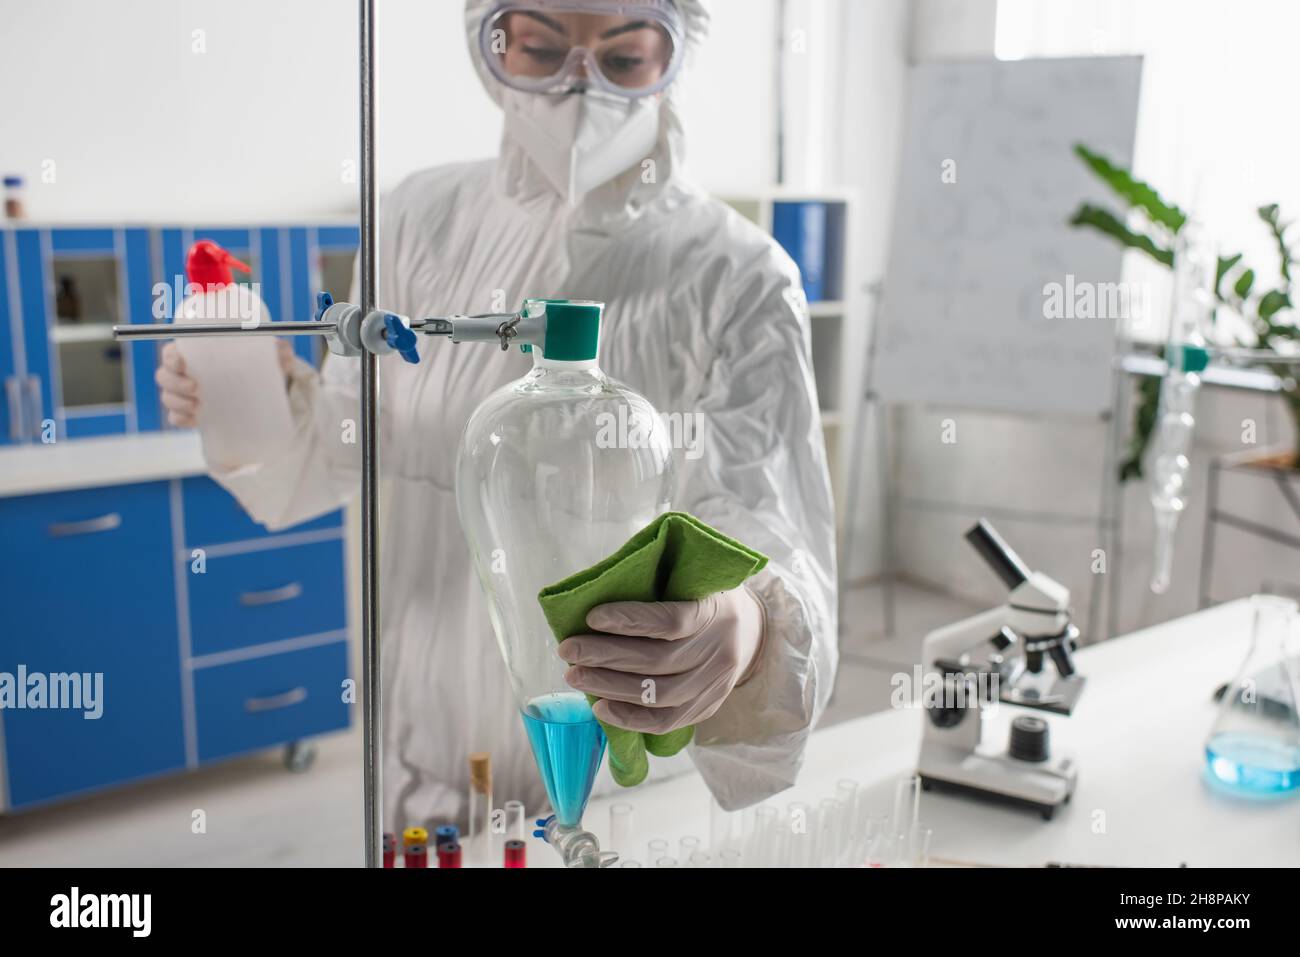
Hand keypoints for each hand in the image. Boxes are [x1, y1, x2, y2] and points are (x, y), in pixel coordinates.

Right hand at [156, 340, 295, 427]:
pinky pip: (174, 417)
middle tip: (197, 389)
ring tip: (199, 406)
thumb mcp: (267, 358)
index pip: (171, 352)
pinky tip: (195, 420)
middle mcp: (184, 372)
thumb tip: (284, 352)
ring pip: (167, 396)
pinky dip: (180, 419)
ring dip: (178, 402)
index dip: (171, 358)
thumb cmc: (253, 367)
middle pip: (163, 375)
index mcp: (195, 354)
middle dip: (175, 383)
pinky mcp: (189, 412)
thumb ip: (276, 352)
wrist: (256, 394)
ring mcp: (184, 394)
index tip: (182, 364)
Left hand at [558, 586, 765, 733]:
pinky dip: (629, 718)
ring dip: (610, 687)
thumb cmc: (707, 598)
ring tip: (575, 675)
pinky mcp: (707, 707)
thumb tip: (597, 589)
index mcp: (716, 611)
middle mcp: (720, 651)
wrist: (754, 632)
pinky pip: (666, 722)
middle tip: (569, 650)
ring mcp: (716, 684)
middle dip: (606, 657)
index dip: (629, 620)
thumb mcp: (694, 580)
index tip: (592, 617)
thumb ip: (657, 585)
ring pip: (658, 696)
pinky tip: (600, 707)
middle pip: (658, 661)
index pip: (670, 621)